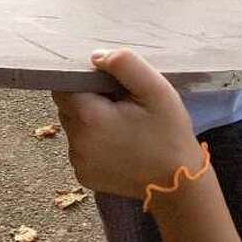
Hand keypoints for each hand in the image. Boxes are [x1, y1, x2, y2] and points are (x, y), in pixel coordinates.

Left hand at [53, 49, 202, 199]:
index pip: (64, 86)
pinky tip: (119, 145)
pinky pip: (81, 149)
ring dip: (91, 122)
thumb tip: (95, 57)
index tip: (109, 86)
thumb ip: (125, 64)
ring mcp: (78, 162)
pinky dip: (94, 143)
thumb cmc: (170, 134)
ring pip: (73, 128)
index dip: (84, 81)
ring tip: (123, 126)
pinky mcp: (84, 176)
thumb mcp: (156, 89)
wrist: (178, 184)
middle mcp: (76, 142)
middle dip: (88, 100)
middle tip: (121, 105)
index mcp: (88, 117)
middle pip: (67, 107)